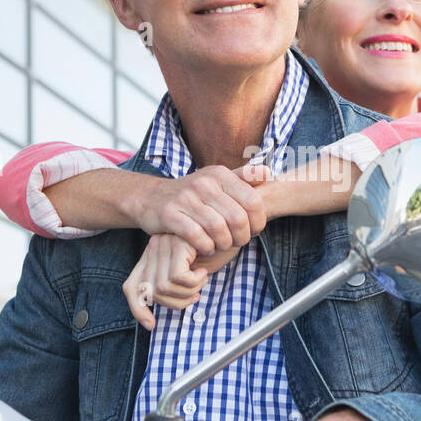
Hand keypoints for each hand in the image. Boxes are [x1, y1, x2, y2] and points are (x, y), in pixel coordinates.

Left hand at [122, 235, 242, 329]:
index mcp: (151, 256)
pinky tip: (204, 271)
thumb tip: (154, 311)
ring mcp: (164, 244)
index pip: (131, 287)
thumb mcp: (190, 272)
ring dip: (188, 292)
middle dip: (176, 302)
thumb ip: (171, 285)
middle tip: (195, 294)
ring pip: (164, 287)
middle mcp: (153, 248)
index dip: (138, 310)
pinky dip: (194, 282)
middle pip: (150, 292)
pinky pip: (178, 277)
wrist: (233, 228)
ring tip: (201, 280)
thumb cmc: (214, 252)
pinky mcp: (177, 243)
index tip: (151, 325)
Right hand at [126, 167, 266, 255]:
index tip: (253, 230)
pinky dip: (206, 247)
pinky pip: (197, 236)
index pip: (253, 201)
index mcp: (220, 174)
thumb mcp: (217, 180)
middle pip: (237, 219)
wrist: (151, 198)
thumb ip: (243, 177)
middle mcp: (204, 183)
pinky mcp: (170, 214)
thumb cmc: (193, 194)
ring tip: (222, 245)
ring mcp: (186, 198)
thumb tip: (268, 173)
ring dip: (224, 244)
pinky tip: (206, 247)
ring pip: (218, 229)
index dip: (258, 222)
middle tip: (237, 241)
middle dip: (242, 236)